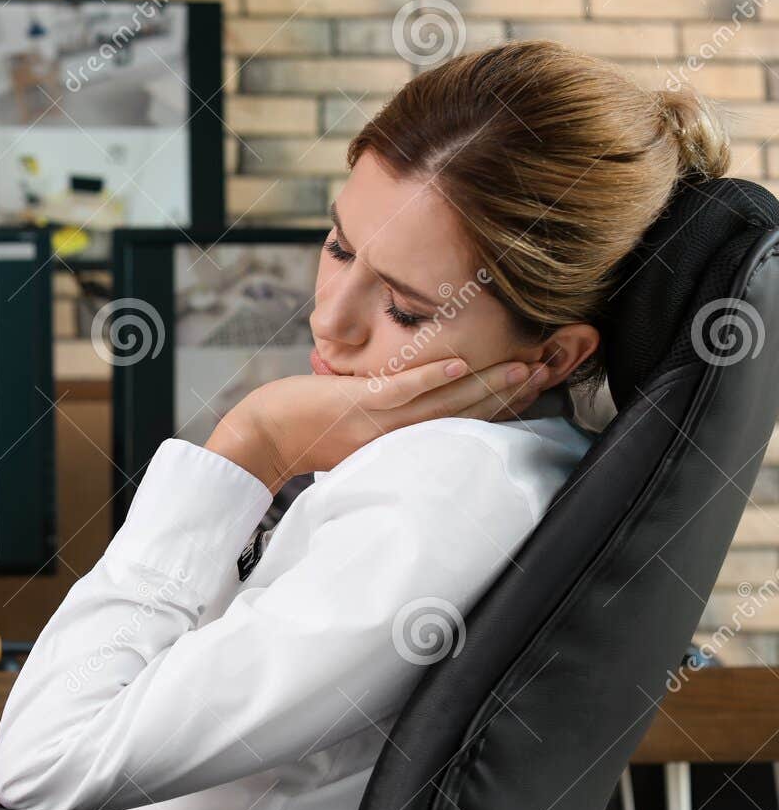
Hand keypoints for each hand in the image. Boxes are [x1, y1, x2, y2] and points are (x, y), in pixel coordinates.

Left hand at [204, 358, 547, 492]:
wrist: (260, 440)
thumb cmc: (304, 431)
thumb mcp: (357, 433)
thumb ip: (390, 421)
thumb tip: (417, 402)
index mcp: (400, 445)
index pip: (460, 426)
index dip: (500, 408)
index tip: (535, 389)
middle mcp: (396, 437)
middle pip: (465, 416)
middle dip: (509, 394)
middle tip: (550, 373)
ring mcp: (378, 421)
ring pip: (444, 404)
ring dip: (486, 385)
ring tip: (525, 368)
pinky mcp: (357, 404)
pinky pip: (401, 391)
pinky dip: (430, 377)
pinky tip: (459, 364)